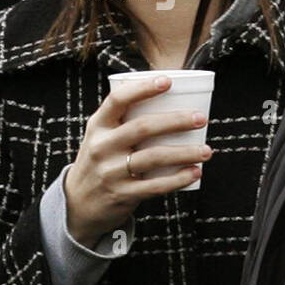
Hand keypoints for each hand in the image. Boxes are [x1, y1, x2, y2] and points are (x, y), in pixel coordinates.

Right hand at [63, 74, 212, 247]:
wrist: (78, 203)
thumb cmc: (101, 161)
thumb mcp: (101, 137)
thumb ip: (125, 121)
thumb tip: (171, 100)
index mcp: (98, 126)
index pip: (118, 100)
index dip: (143, 89)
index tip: (168, 81)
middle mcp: (102, 146)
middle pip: (142, 127)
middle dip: (176, 121)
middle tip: (201, 118)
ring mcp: (111, 172)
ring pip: (153, 157)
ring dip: (184, 152)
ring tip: (206, 150)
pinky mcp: (122, 194)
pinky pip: (155, 185)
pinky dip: (178, 179)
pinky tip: (195, 172)